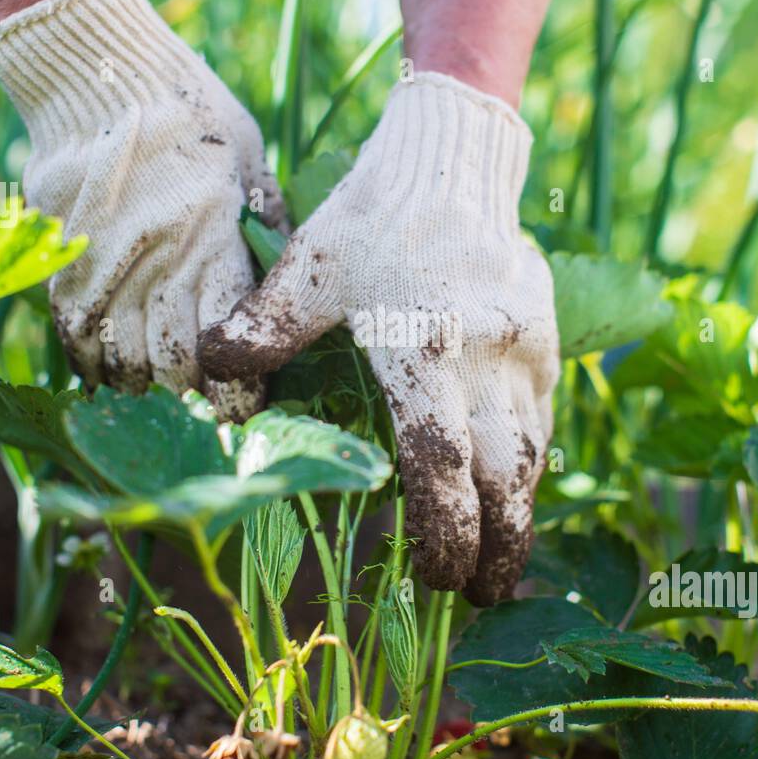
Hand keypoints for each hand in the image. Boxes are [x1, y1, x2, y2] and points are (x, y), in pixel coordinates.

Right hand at [0, 0, 283, 417]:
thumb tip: (281, 290)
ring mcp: (103, 264)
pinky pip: (75, 335)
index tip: (242, 404)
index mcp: (212, 239)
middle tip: (202, 406)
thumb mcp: (249, 165)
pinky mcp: (61, 260)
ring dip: (142, 385)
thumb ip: (263, 231)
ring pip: (121, 358)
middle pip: (172, 364)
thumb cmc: (192, 114)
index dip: (236, 389)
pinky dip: (94, 363)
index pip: (226, 343)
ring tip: (158, 393)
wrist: (100, 75)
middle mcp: (157, 260)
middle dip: (191, 396)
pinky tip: (111, 373)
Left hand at [198, 73, 558, 604]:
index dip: (442, 528)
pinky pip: (543, 418)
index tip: (436, 575)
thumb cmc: (375, 216)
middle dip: (498, 544)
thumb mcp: (311, 266)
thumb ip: (265, 325)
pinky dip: (527, 464)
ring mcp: (525, 351)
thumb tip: (212, 372)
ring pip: (532, 454)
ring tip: (502, 563)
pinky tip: (512, 488)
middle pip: (505, 476)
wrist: (454, 161)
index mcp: (424, 349)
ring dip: (519, 513)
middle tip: (479, 597)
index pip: (440, 461)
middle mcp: (486, 359)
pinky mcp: (545, 340)